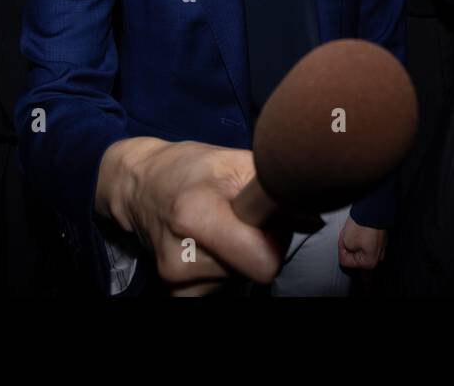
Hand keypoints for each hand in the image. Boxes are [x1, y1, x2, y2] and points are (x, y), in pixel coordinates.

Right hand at [96, 138, 284, 294]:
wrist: (140, 186)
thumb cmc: (188, 169)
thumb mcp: (233, 161)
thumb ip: (275, 187)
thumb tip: (313, 217)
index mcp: (195, 214)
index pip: (263, 258)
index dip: (274, 237)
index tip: (263, 216)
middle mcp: (181, 255)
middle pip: (255, 269)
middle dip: (259, 244)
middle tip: (240, 218)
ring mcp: (175, 278)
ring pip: (240, 278)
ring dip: (240, 256)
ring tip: (221, 228)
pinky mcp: (174, 292)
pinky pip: (222, 289)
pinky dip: (224, 270)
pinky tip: (210, 247)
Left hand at [337, 217, 386, 269]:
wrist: (372, 209)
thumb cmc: (363, 224)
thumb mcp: (347, 242)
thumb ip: (346, 251)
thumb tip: (348, 249)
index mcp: (370, 262)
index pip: (347, 261)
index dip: (341, 251)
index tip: (341, 243)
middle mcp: (378, 256)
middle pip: (356, 256)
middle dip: (348, 247)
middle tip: (344, 238)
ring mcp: (381, 246)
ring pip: (362, 248)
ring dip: (354, 242)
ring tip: (350, 232)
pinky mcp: (381, 237)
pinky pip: (368, 240)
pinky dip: (361, 236)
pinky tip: (357, 229)